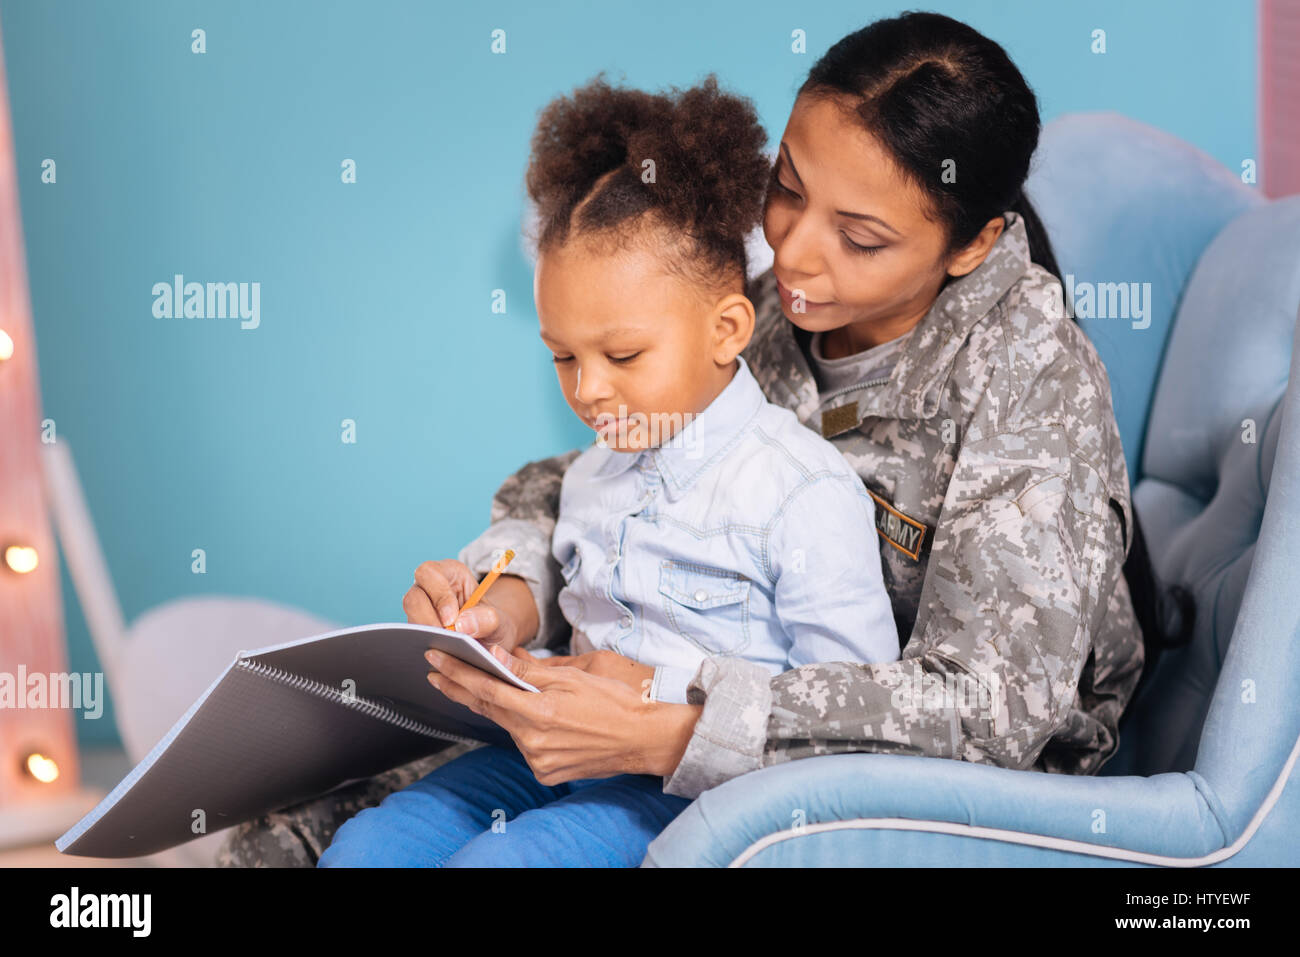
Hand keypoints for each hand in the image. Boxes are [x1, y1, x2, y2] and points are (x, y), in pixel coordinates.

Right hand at [403, 559, 520, 650]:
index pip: (430, 574)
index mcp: (450, 574)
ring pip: (409, 621)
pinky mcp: (417, 631)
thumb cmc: (493, 625)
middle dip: (427, 621)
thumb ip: (487, 620)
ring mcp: (420, 611)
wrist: (491, 643)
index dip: (437, 595)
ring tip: (446, 650)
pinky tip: (440, 658)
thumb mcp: (499, 622)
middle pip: (413, 598)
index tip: (451, 619)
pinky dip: (424, 649)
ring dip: (425, 637)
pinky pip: (411, 639)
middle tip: (445, 639)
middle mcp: (429, 589)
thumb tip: (461, 626)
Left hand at [425, 645, 699, 782]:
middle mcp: (533, 742)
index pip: (487, 690)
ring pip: (507, 727)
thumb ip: (530, 670)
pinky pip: (524, 745)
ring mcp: (538, 761)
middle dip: (462, 688)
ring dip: (498, 708)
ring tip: (487, 687)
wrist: (644, 738)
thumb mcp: (573, 676)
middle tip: (437, 672)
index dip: (457, 674)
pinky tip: (531, 717)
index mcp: (540, 713)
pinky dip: (522, 728)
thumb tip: (496, 656)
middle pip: (489, 709)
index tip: (435, 661)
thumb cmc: (613, 701)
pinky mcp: (545, 773)